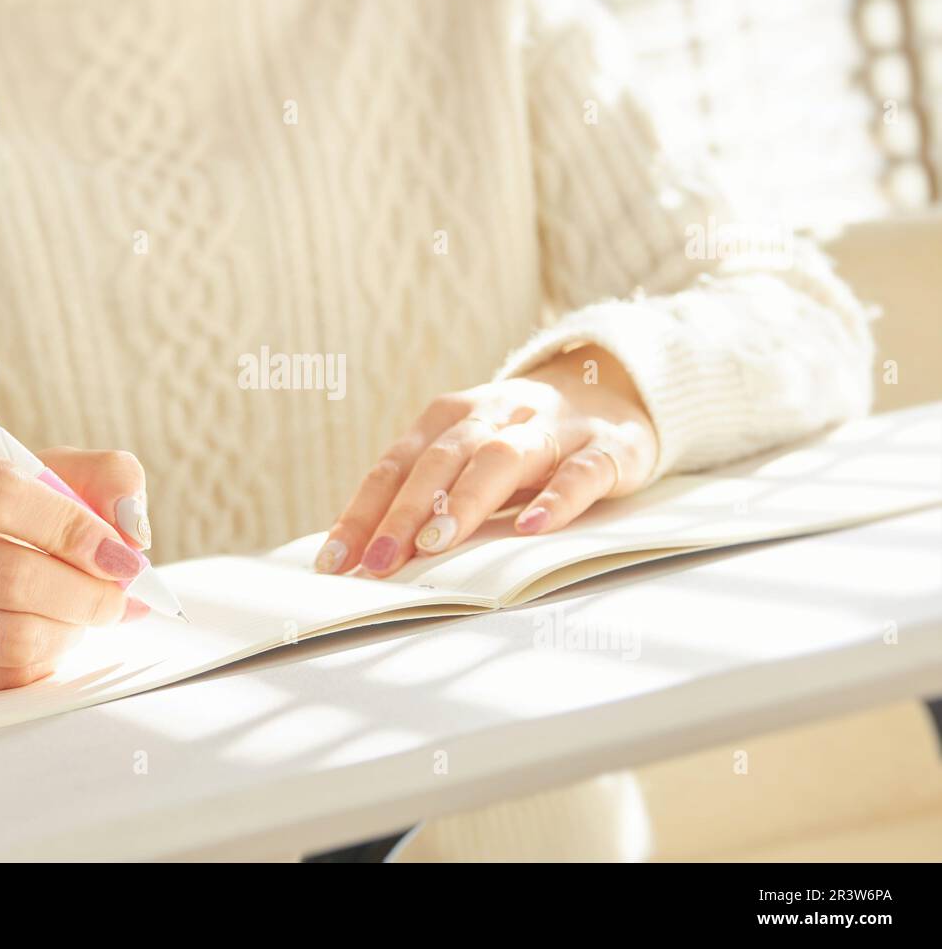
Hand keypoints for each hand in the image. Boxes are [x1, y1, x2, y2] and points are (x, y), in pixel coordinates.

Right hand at [0, 441, 153, 696]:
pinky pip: (0, 674)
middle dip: (84, 591)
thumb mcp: (47, 471)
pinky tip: (50, 631)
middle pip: (8, 575)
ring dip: (68, 628)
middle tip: (118, 593)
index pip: (1, 495)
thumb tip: (134, 527)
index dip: (72, 527)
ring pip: (7, 635)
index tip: (120, 552)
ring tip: (84, 611)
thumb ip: (105, 477)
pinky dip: (46, 657)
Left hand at [316, 345, 657, 576]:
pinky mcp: (607, 448)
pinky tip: (532, 527)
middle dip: (404, 511)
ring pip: (503, 458)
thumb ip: (426, 491)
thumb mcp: (470, 454)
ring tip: (437, 544)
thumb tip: (364, 551)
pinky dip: (556, 499)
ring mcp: (553, 428)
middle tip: (378, 561)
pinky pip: (581, 472)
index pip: (397, 464)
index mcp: (453, 416)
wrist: (612, 388)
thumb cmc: (522, 438)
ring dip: (466, 500)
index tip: (335, 560)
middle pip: (442, 460)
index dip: (363, 510)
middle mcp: (497, 413)